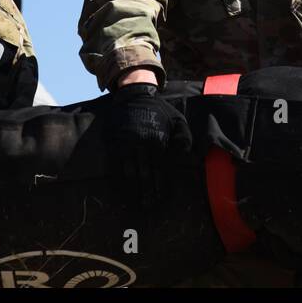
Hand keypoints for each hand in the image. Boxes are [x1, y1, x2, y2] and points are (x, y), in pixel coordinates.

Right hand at [105, 82, 191, 208]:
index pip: (161, 169)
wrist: (135, 95)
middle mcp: (144, 145)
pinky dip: (119, 178)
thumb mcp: (177, 119)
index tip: (162, 199)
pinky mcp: (116, 143)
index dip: (162, 185)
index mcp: (159, 141)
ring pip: (131, 172)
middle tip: (148, 207)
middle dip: (148, 192)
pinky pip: (117, 164)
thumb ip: (184, 138)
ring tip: (136, 204)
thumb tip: (185, 157)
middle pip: (146, 174)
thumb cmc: (159, 109)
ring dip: (134, 189)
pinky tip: (121, 189)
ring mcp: (128, 144)